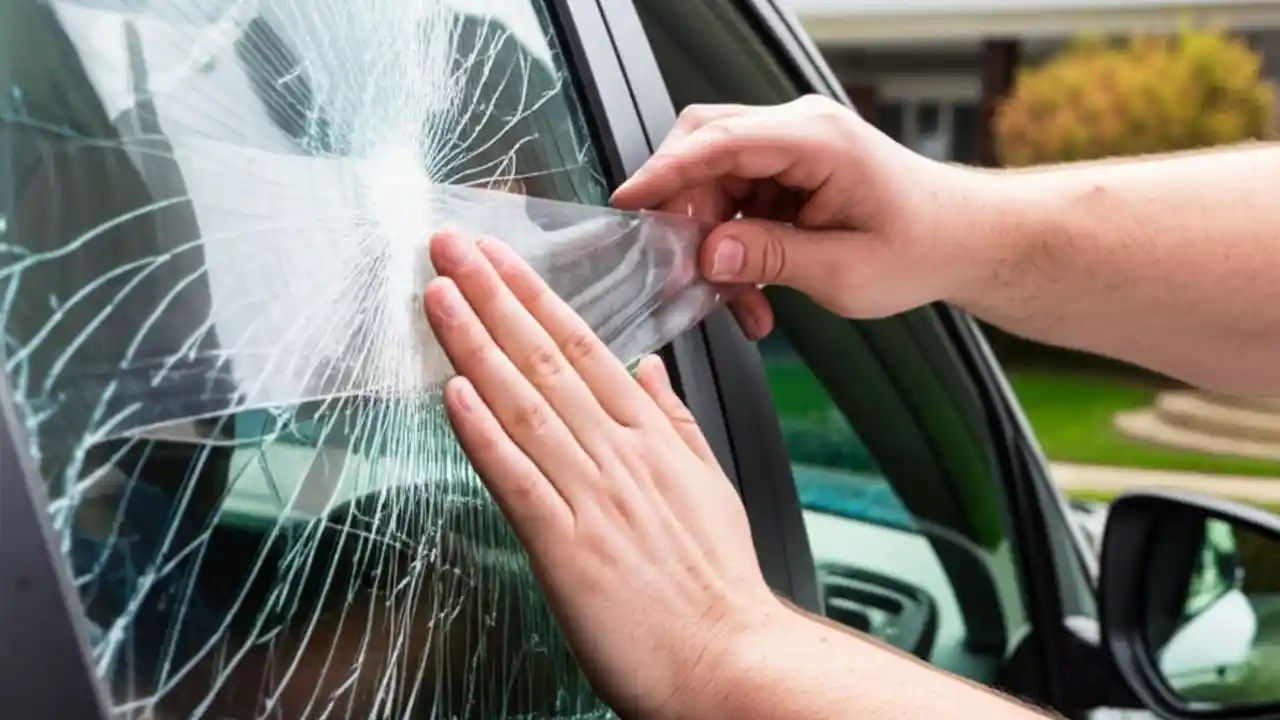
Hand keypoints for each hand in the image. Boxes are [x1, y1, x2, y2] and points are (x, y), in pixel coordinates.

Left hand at [422, 229, 789, 717]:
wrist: (732, 659)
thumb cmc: (717, 583)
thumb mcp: (708, 483)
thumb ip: (674, 420)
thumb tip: (650, 368)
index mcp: (651, 438)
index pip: (583, 348)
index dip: (534, 296)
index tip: (499, 257)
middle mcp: (619, 455)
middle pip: (545, 361)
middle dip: (493, 296)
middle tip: (450, 246)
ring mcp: (593, 498)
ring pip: (525, 406)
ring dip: (477, 345)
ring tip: (440, 295)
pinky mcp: (568, 548)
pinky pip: (519, 480)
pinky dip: (484, 434)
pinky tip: (455, 392)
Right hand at [611, 95, 1007, 337]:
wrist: (962, 241)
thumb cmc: (921, 247)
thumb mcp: (843, 271)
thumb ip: (770, 257)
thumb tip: (707, 252)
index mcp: (818, 141)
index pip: (720, 141)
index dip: (667, 172)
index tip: (630, 204)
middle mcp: (800, 130)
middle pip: (705, 151)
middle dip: (686, 214)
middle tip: (682, 270)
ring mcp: (793, 147)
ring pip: (715, 183)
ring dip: (714, 244)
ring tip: (738, 303)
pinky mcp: (789, 171)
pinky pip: (737, 200)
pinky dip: (734, 247)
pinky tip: (751, 292)